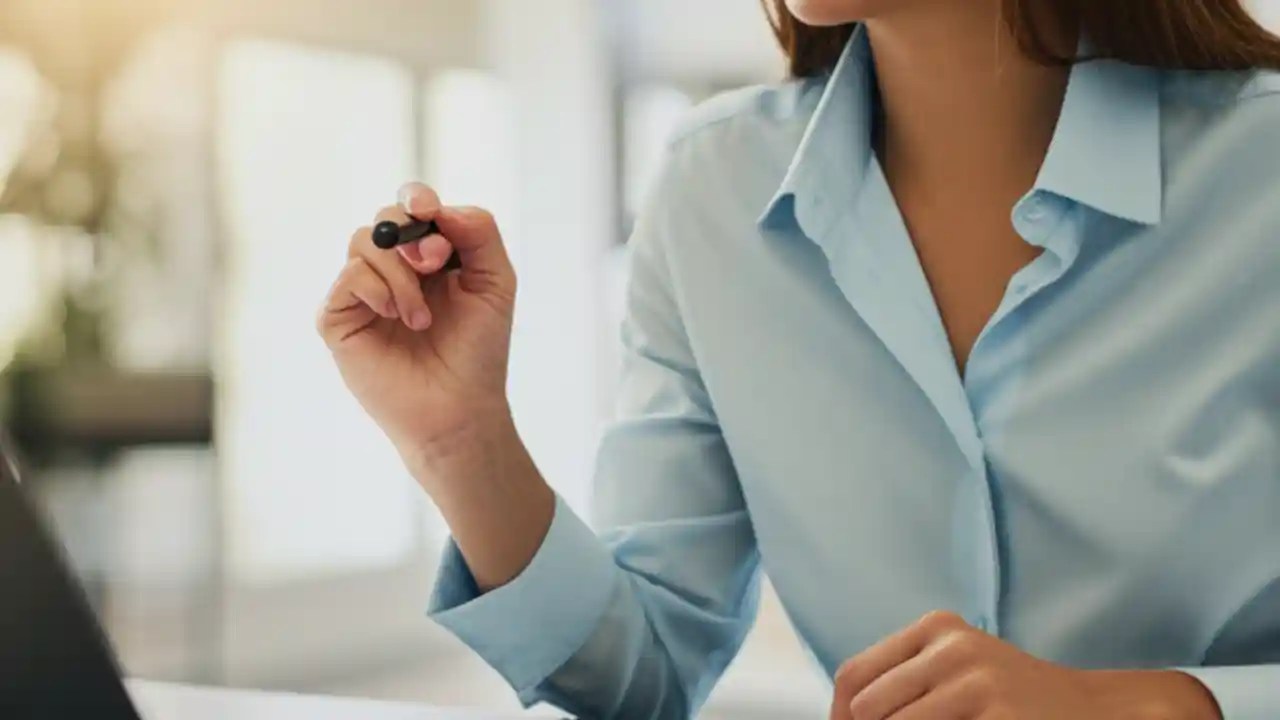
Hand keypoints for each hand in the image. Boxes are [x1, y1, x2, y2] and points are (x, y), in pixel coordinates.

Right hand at [317, 183, 516, 485]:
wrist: (459, 406)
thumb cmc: (477, 349)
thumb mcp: (495, 281)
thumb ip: (479, 232)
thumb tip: (439, 207)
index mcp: (427, 256)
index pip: (411, 207)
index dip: (417, 199)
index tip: (430, 211)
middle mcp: (391, 270)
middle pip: (385, 218)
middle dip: (413, 235)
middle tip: (436, 265)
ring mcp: (362, 293)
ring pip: (364, 241)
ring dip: (400, 272)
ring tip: (421, 316)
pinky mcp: (339, 318)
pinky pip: (348, 276)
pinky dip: (376, 288)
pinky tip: (397, 317)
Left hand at [831, 611, 1222, 719]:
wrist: (1093, 710)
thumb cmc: (1010, 698)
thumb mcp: (955, 672)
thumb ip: (903, 685)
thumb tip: (843, 714)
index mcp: (935, 628)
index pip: (854, 675)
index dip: (839, 714)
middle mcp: (952, 646)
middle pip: (868, 706)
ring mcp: (977, 680)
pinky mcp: (998, 713)